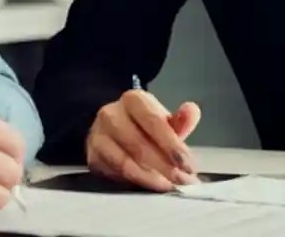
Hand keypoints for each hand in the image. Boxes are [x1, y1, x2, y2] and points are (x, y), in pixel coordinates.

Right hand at [85, 88, 201, 191]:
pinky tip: (151, 185)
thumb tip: (191, 111)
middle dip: (164, 166)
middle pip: (139, 144)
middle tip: (182, 181)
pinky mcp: (92, 155)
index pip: (154, 121)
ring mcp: (98, 134)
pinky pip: (115, 172)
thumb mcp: (165, 122)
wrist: (113, 133)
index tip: (189, 165)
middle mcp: (111, 113)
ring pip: (125, 161)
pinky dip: (136, 181)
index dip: (172, 145)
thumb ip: (180, 120)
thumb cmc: (145, 127)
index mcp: (134, 100)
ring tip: (169, 185)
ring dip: (151, 177)